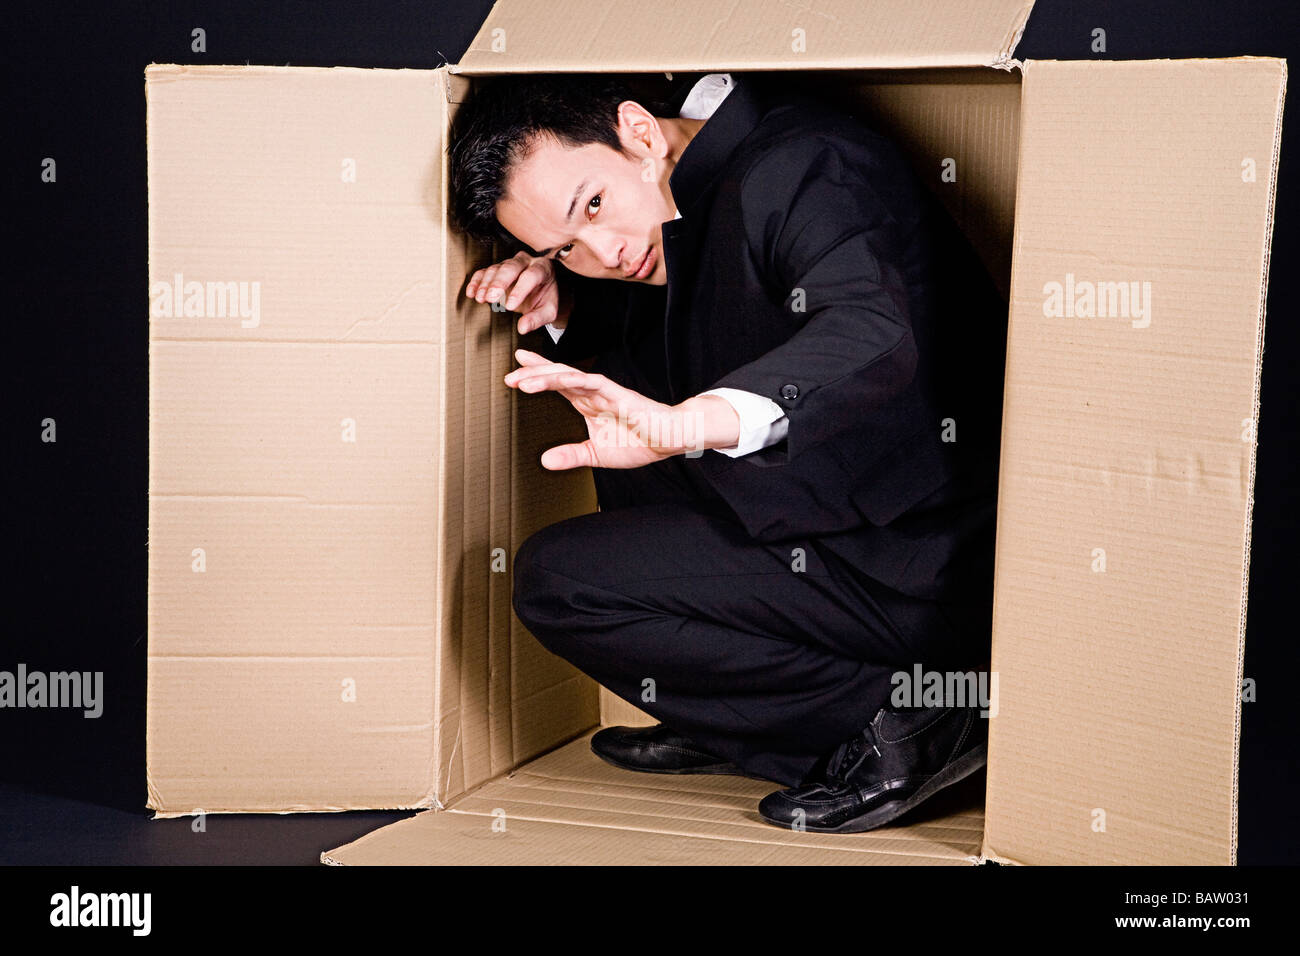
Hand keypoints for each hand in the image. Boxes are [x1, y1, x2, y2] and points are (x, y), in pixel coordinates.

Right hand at [465, 251, 572, 334]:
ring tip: (480, 298)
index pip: (530, 276)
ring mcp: (509, 263)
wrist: (540, 290)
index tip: (510, 306)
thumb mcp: (548, 311)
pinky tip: (471, 293)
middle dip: (499, 282)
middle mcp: (525, 262)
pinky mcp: (496, 269)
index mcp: (543, 268)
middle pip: (510, 267)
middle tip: (491, 297)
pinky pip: (484, 271)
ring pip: (496, 269)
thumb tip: (523, 328)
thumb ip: (537, 319)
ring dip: (486, 284)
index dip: (519, 290)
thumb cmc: (545, 299)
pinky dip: (476, 281)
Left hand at [504, 349, 740, 469]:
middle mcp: (592, 393)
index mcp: (588, 404)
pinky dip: (569, 380)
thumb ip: (571, 455)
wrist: (669, 438)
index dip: (535, 379)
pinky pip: (589, 382)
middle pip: (556, 377)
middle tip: (509, 375)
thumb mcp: (596, 455)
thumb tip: (545, 460)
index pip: (556, 386)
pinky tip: (553, 379)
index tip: (514, 375)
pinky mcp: (615, 392)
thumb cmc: (640, 442)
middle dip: (532, 375)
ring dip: (544, 377)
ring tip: (522, 380)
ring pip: (567, 376)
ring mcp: (602, 391)